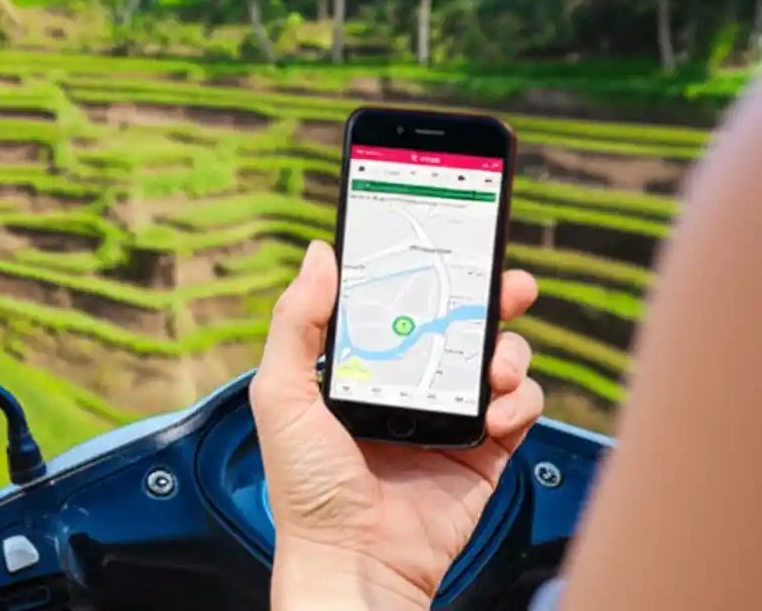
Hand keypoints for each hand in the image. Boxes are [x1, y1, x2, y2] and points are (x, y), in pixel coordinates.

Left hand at [252, 240, 543, 610]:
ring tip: (497, 365)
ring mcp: (449, 418)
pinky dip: (522, 401)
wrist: (353, 560)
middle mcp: (408, 387)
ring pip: (499, 360)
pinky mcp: (484, 452)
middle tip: (509, 285)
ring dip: (509, 350)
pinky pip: (521, 409)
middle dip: (491, 298)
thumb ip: (297, 321)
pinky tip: (500, 411)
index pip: (400, 307)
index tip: (447, 245)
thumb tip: (320, 254)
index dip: (425, 275)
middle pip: (460, 325)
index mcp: (361, 369)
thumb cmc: (308, 486)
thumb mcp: (281, 394)